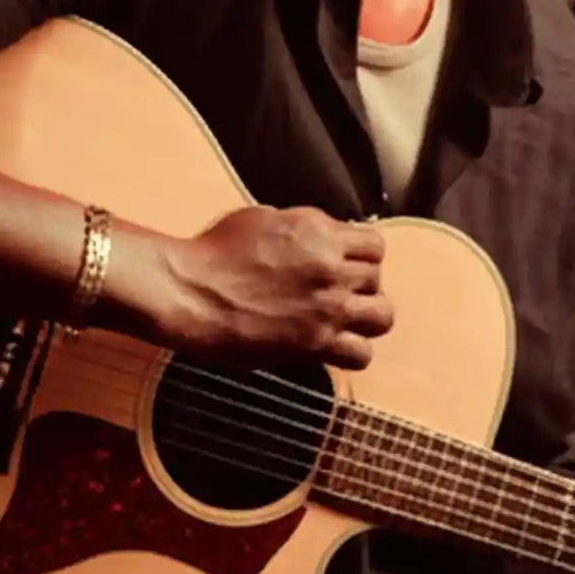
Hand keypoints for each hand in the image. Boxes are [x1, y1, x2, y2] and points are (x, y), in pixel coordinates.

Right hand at [157, 205, 392, 369]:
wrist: (192, 291)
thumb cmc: (215, 253)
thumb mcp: (262, 218)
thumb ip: (302, 227)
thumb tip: (320, 236)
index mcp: (320, 233)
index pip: (373, 244)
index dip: (362, 255)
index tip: (346, 263)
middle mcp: (332, 269)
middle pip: (377, 278)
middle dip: (362, 284)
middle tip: (340, 292)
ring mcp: (326, 309)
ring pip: (382, 316)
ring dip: (366, 317)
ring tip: (345, 320)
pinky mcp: (314, 344)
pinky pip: (360, 355)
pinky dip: (352, 352)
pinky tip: (333, 346)